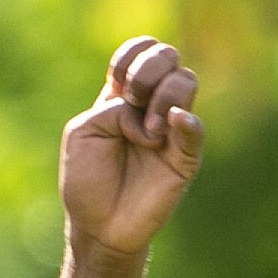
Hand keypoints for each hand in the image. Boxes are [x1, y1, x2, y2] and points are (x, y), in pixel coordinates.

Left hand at [58, 36, 203, 257]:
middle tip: (131, 98)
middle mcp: (150, 105)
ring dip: (164, 96)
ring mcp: (171, 128)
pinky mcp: (185, 156)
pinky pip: (195, 128)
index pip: (140, 51)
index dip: (132, 56)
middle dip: (149, 68)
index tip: (117, 82)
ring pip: (186, 82)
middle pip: (167, 56)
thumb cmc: (87, 180)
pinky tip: (169, 125)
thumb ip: (110, 109)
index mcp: (122, 95)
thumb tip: (146, 111)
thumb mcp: (82, 133)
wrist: (99, 226)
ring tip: (146, 132)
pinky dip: (184, 121)